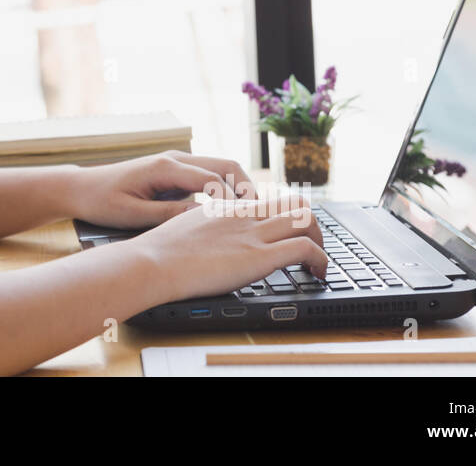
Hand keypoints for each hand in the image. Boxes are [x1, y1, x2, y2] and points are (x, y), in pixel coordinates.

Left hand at [68, 151, 259, 230]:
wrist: (81, 188)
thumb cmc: (102, 201)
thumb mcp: (133, 214)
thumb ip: (168, 215)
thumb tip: (203, 218)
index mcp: (166, 167)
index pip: (214, 179)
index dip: (237, 199)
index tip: (253, 221)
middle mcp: (176, 159)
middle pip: (226, 166)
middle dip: (248, 188)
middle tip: (262, 216)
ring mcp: (176, 162)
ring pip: (221, 169)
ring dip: (239, 188)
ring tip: (253, 216)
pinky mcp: (175, 171)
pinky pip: (209, 176)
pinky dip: (225, 189)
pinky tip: (230, 213)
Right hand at [131, 195, 328, 303]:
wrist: (154, 261)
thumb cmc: (159, 251)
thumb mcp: (183, 228)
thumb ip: (202, 229)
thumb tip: (203, 241)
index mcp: (226, 208)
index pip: (268, 200)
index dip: (284, 216)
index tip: (287, 233)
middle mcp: (244, 215)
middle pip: (295, 202)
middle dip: (310, 224)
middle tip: (310, 245)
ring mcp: (253, 233)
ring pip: (306, 220)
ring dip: (320, 241)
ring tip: (318, 262)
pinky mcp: (259, 255)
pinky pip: (305, 249)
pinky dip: (321, 260)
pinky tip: (318, 274)